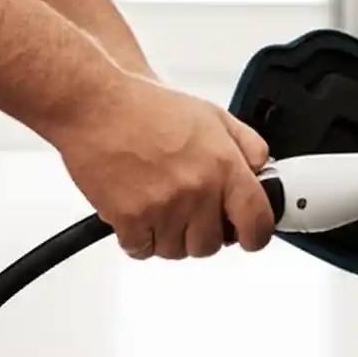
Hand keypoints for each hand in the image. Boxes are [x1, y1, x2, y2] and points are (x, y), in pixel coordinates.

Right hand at [49, 73, 275, 259]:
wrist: (95, 105)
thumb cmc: (146, 106)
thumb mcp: (212, 116)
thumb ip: (245, 146)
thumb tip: (262, 171)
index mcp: (223, 165)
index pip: (257, 221)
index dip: (256, 235)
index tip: (249, 236)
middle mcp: (197, 190)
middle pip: (212, 244)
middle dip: (202, 232)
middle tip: (187, 209)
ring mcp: (164, 208)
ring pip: (177, 251)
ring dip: (169, 236)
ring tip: (158, 204)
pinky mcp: (130, 219)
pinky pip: (142, 251)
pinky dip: (138, 238)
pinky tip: (136, 211)